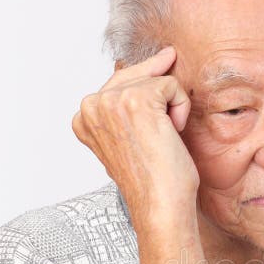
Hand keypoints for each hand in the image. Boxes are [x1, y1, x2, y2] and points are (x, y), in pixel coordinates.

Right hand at [72, 46, 197, 232]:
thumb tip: (162, 57)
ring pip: (156, 79)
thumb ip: (131, 103)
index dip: (146, 98)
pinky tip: (171, 134)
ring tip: (163, 139)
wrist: (161, 206)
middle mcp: (90, 106)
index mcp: (83, 118)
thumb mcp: (134, 136)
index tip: (149, 125)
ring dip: (171, 109)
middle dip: (159, 103)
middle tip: (159, 139)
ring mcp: (109, 101)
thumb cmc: (156, 179)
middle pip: (138, 75)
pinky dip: (181, 109)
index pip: (120, 83)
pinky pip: (172, 84)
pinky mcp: (134, 99)